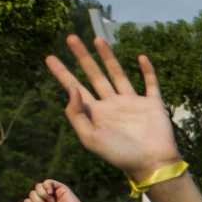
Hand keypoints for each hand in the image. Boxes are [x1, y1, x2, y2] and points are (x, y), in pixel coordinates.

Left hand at [44, 35, 183, 182]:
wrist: (152, 163)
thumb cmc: (120, 154)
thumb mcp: (90, 138)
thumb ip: (77, 114)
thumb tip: (72, 89)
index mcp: (96, 114)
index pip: (75, 88)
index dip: (62, 73)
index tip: (49, 57)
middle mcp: (112, 105)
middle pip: (94, 75)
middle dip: (82, 57)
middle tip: (71, 38)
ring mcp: (132, 103)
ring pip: (117, 74)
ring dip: (108, 57)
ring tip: (97, 39)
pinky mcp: (152, 104)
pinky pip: (150, 83)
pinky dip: (147, 71)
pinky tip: (141, 57)